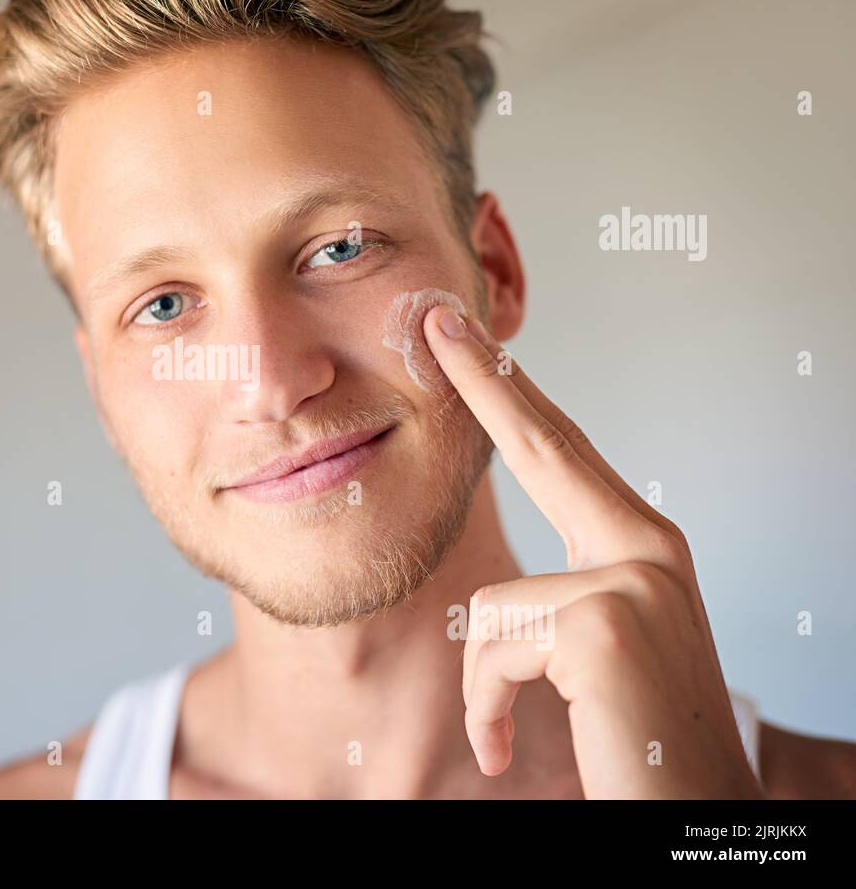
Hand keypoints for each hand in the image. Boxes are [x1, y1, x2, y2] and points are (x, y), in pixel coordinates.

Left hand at [424, 304, 762, 797]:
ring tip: (511, 731)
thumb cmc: (635, 737)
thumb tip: (496, 595)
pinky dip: (485, 709)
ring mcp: (633, 578)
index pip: (563, 452)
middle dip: (484, 381)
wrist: (694, 815)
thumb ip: (556, 599)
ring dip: (484, 685)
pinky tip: (508, 746)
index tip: (471, 339)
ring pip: (490, 606)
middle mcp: (648, 548)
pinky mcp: (603, 621)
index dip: (513, 392)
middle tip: (438, 317)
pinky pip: (490, 650)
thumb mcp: (593, 653)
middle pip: (545, 445)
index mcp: (641, 548)